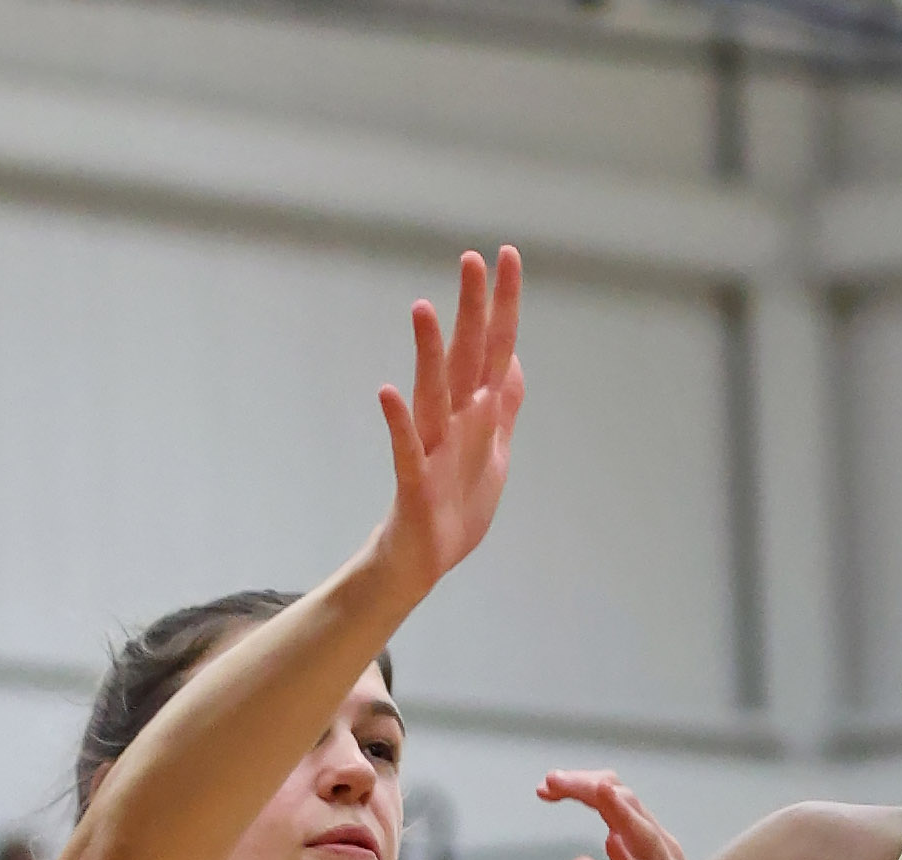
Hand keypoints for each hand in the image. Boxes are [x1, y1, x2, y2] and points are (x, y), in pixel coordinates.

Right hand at [372, 247, 526, 602]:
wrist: (425, 561)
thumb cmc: (457, 505)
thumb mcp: (495, 452)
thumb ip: (506, 407)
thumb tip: (515, 359)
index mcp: (477, 413)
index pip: (495, 348)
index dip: (504, 305)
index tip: (509, 255)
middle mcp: (453, 421)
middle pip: (466, 358)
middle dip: (470, 311)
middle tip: (470, 259)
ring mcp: (433, 449)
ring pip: (432, 394)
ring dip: (429, 354)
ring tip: (423, 310)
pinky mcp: (416, 483)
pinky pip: (406, 449)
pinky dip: (398, 423)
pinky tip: (386, 393)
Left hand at [540, 771, 691, 859]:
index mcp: (646, 843)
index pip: (616, 799)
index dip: (581, 786)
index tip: (543, 788)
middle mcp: (661, 852)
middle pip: (628, 805)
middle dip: (591, 787)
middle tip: (552, 779)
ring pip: (645, 838)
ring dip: (621, 812)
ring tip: (600, 790)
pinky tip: (612, 841)